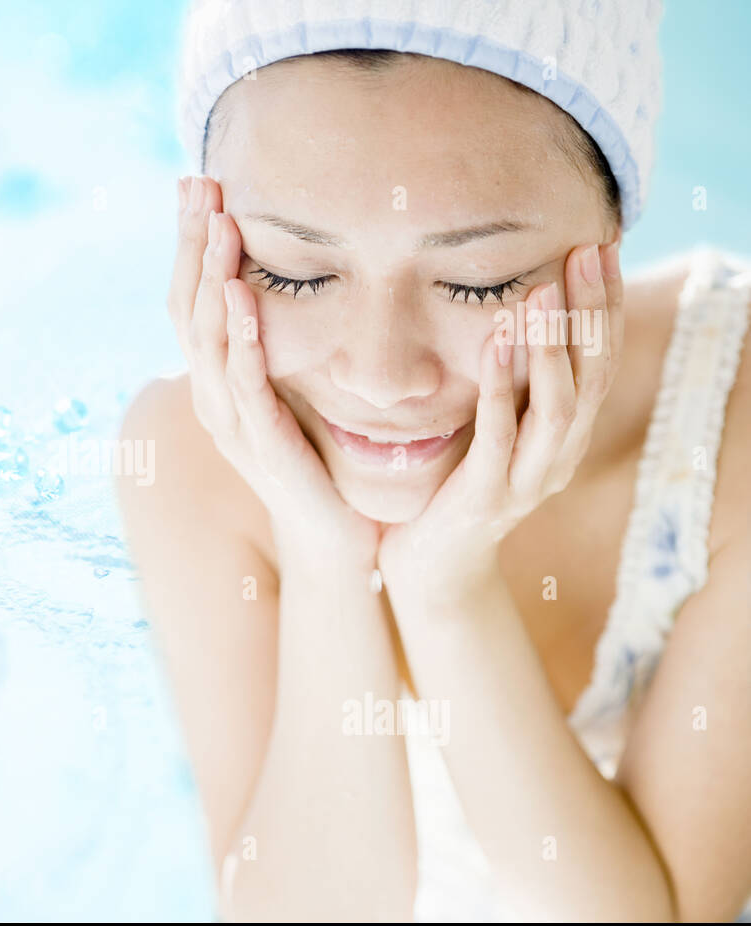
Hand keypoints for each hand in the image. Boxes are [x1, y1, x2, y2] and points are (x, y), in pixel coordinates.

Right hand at [168, 176, 381, 572]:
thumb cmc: (319, 464)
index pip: (191, 301)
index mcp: (216, 382)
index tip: (198, 185)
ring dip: (212, 278)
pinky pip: (243, 383)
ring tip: (219, 224)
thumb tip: (285, 285)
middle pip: (186, 309)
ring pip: (207, 339)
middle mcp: (211, 398)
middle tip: (197, 183)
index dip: (188, 244)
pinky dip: (240, 337)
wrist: (335, 540)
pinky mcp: (261, 443)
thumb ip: (280, 345)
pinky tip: (243, 295)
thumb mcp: (293, 392)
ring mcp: (230, 423)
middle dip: (190, 245)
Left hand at [377, 242, 623, 601]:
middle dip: (591, 314)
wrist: (429, 567)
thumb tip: (510, 314)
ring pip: (558, 409)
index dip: (605, 307)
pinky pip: (500, 436)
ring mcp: (526, 482)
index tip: (599, 249)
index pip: (600, 363)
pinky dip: (501, 388)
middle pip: (592, 378)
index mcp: (565, 439)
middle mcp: (558, 459)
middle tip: (585, 254)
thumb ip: (511, 386)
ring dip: (552, 348)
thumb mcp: (493, 429)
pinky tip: (496, 345)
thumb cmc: (455, 487)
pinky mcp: (486, 497)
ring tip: (541, 294)